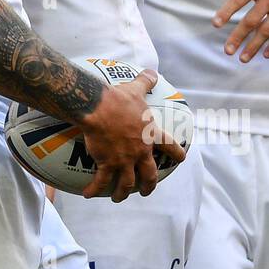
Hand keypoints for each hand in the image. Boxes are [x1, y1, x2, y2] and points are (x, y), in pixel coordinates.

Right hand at [76, 70, 183, 201]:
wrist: (99, 108)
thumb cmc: (119, 98)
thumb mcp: (135, 88)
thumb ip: (145, 82)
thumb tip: (152, 71)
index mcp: (151, 135)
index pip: (170, 147)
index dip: (177, 153)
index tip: (181, 159)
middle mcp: (140, 152)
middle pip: (149, 175)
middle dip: (149, 185)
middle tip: (147, 190)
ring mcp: (124, 160)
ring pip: (127, 184)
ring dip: (123, 193)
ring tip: (118, 197)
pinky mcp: (107, 163)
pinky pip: (101, 181)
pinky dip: (94, 190)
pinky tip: (88, 194)